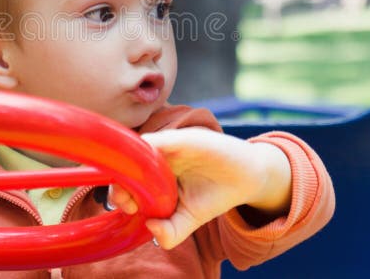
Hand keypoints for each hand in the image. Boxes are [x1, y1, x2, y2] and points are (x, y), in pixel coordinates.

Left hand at [109, 128, 290, 249]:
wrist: (248, 177)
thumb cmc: (214, 195)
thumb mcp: (190, 219)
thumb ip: (171, 231)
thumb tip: (151, 228)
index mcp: (154, 177)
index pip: (126, 182)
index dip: (120, 195)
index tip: (128, 208)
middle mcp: (158, 159)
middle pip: (126, 166)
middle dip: (120, 184)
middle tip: (128, 200)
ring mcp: (170, 147)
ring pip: (139, 150)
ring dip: (133, 167)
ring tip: (141, 185)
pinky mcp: (187, 139)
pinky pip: (164, 140)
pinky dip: (155, 148)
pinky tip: (154, 162)